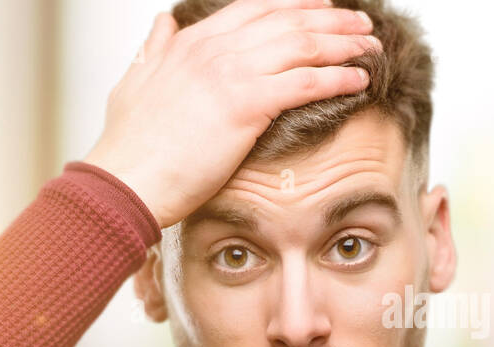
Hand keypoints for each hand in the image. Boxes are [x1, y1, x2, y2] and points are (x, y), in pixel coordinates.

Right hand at [82, 0, 379, 228]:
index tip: (321, 9)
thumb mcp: (134, 84)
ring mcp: (231, 73)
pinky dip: (338, 77)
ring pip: (303, 44)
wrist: (123, 181)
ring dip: (344, 44)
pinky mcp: (246, 104)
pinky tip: (358, 80)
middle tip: (359, 26)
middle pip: (287, 20)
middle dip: (331, 20)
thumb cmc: (126, 148)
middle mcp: (213, 49)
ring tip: (370, 49)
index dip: (294, 6)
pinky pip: (306, 81)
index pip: (254, 10)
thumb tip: (163, 25)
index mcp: (190, 43)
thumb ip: (153, 50)